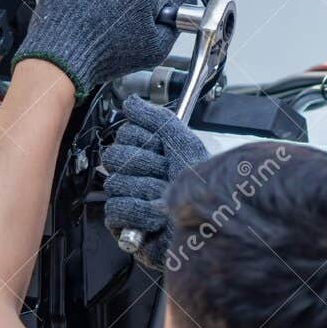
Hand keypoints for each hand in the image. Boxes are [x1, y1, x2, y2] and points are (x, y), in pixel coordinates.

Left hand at [13, 0, 191, 100]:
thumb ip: (174, 25)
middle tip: (114, 28)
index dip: (151, 13)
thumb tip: (185, 2)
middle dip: (127, 3)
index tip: (140, 24)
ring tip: (95, 21)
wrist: (62, 56)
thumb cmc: (102, 54)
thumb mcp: (153, 51)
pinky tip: (82, 11)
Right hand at [101, 95, 208, 267]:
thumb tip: (131, 102)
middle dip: (144, 166)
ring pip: (115, 183)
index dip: (144, 141)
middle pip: (114, 157)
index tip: (162, 150)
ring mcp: (129, 199)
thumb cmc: (203, 189)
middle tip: (164, 175)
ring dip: (145, 191)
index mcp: (150, 153)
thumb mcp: (184, 145)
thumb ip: (158, 120)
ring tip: (163, 199)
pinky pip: (115, 208)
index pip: (125, 134)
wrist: (212, 225)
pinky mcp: (125, 225)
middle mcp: (137, 175)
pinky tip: (154, 217)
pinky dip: (138, 212)